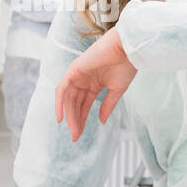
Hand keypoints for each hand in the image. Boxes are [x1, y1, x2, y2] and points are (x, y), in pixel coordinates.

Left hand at [55, 27, 135, 141]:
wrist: (127, 49)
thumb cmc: (125, 66)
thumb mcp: (117, 90)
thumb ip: (108, 106)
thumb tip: (102, 122)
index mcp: (94, 84)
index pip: (84, 105)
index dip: (81, 120)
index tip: (80, 135)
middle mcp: (84, 80)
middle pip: (75, 104)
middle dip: (75, 121)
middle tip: (76, 136)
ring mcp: (78, 75)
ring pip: (69, 99)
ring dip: (69, 115)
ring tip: (73, 130)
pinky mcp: (73, 70)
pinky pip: (62, 89)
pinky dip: (59, 102)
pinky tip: (61, 116)